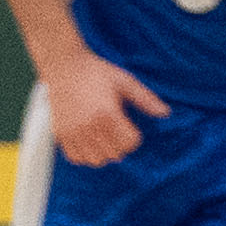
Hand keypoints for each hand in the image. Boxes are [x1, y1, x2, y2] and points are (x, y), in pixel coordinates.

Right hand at [43, 52, 167, 166]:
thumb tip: (166, 113)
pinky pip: (76, 158)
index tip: (130, 128)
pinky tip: (89, 142)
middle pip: (114, 154)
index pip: (130, 142)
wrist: (64, 66)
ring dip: (104, 153)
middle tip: (118, 133)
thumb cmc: (97, 72)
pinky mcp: (60, 133)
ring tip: (104, 139)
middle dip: (121, 146)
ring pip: (96, 160)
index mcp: (107, 113)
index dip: (134, 137)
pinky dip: (85, 155)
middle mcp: (89, 125)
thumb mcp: (124, 81)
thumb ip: (145, 98)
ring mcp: (73, 131)